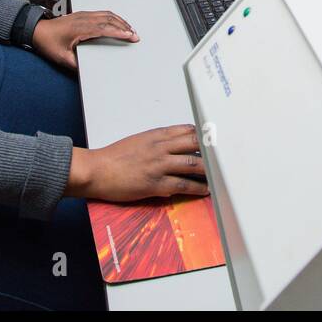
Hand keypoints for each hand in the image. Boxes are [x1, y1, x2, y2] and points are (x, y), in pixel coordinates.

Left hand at [31, 10, 137, 70]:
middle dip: (124, 26)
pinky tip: (117, 22)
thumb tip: (88, 72)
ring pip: (106, 15)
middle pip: (109, 19)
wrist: (36, 30)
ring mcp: (83, 15)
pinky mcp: (82, 14)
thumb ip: (76, 65)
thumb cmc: (47, 42)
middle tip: (135, 35)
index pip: (105, 28)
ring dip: (120, 21)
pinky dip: (112, 17)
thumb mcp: (61, 58)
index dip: (120, 31)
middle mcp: (84, 19)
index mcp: (80, 28)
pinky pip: (101, 13)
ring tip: (130, 29)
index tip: (131, 36)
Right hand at [65, 125, 207, 201]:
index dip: (203, 136)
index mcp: (156, 135)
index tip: (214, 142)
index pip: (187, 130)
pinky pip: (183, 185)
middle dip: (212, 151)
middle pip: (195, 144)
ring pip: (193, 164)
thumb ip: (157, 142)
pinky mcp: (155, 183)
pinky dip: (197, 188)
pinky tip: (205, 191)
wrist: (96, 170)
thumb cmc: (113, 157)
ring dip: (210, 171)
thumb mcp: (138, 141)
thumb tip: (175, 147)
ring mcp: (159, 165)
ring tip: (220, 177)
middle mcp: (160, 147)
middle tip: (225, 158)